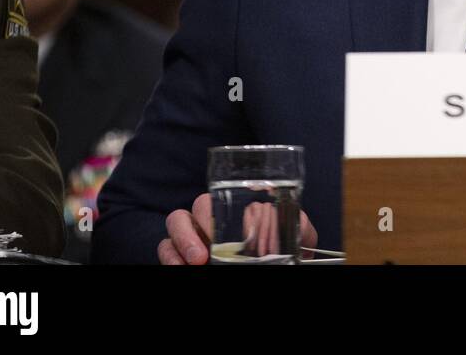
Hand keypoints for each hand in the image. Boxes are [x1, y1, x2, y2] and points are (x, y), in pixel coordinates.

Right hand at [158, 192, 318, 263]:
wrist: (275, 265)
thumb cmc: (281, 252)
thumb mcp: (295, 240)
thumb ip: (299, 227)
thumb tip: (299, 222)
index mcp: (235, 211)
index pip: (216, 197)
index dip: (213, 206)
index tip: (218, 228)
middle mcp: (211, 220)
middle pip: (192, 209)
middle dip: (193, 229)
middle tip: (203, 254)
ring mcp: (193, 237)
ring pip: (174, 224)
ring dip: (179, 242)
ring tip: (195, 262)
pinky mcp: (180, 254)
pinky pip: (166, 249)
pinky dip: (170, 258)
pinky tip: (181, 268)